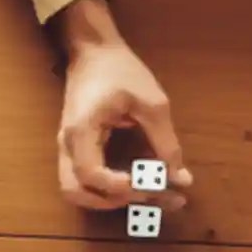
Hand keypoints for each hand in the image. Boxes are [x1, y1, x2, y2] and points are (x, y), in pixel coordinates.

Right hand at [56, 0, 190, 209]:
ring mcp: (68, 146)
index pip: (90, 174)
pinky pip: (83, 178)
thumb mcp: (153, 104)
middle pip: (75, 191)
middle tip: (150, 194)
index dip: (118, 187)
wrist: (93, 50)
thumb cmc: (121, 70)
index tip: (148, 183)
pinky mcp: (76, 147)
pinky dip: (107, 189)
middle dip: (112, 201)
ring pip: (76, 190)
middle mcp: (68, 143)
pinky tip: (138, 182)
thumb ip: (167, 144)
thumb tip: (182, 180)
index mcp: (82, 130)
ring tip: (146, 194)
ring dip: (107, 200)